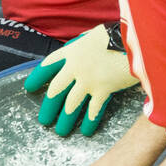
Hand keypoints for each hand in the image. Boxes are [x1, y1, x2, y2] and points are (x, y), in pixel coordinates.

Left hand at [23, 23, 138, 136]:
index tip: (29, 88)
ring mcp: (88, 80)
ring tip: (61, 131)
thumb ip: (85, 43)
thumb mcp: (95, 34)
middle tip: (44, 120)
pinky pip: (94, 108)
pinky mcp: (104, 89)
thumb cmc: (118, 34)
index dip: (38, 77)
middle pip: (56, 90)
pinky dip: (90, 120)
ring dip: (65, 119)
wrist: (135, 40)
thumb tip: (82, 47)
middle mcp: (76, 67)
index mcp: (72, 51)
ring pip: (71, 103)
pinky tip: (87, 130)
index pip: (48, 65)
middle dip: (48, 107)